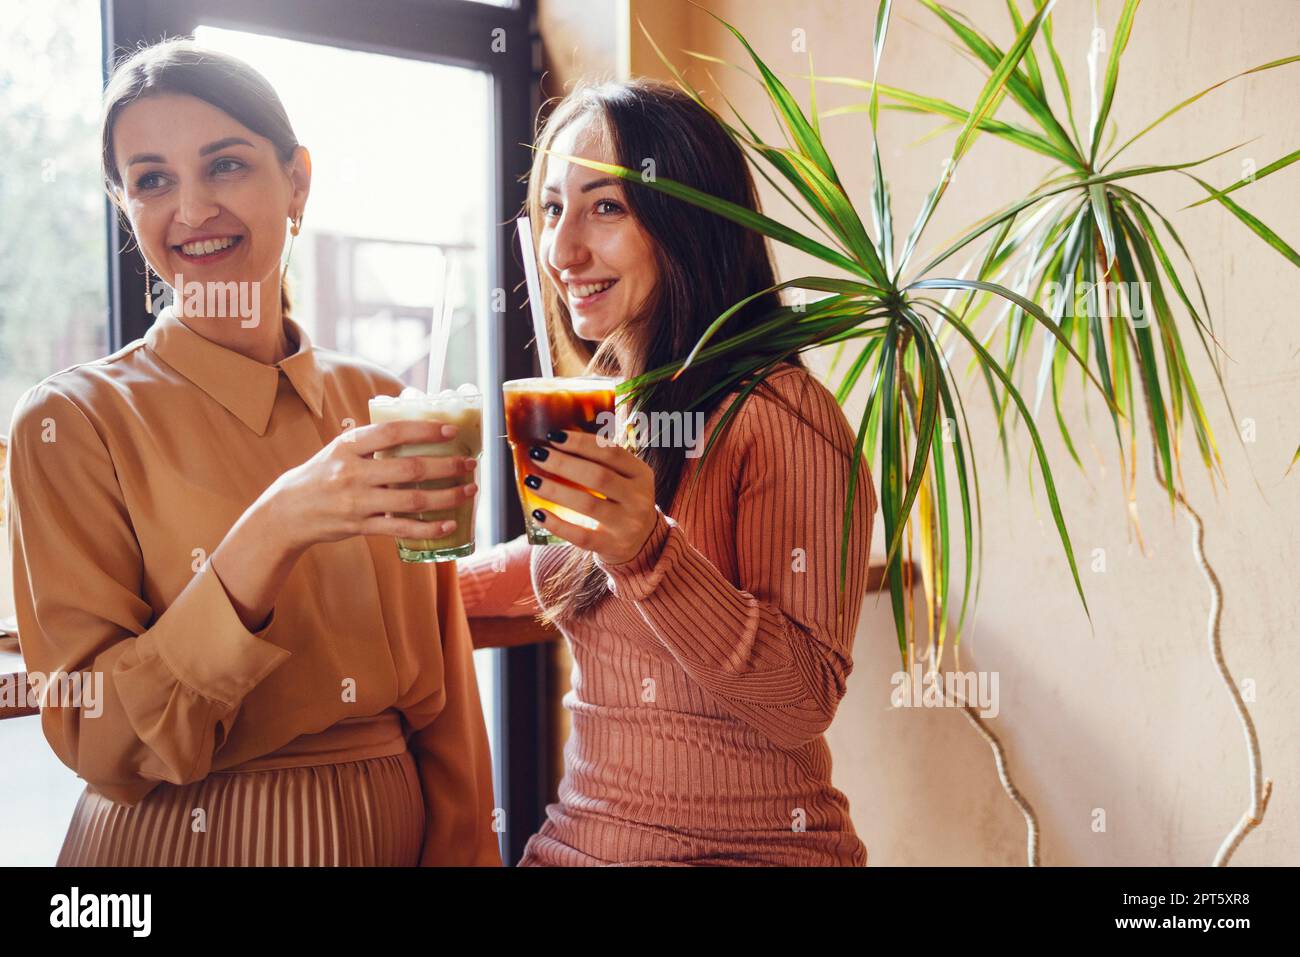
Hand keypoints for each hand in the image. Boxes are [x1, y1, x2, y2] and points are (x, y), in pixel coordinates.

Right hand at [257, 419, 478, 555]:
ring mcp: (357, 501)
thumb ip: (370, 441)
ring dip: (446, 497)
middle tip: (469, 464)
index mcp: (348, 446)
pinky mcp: (360, 526)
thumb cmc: (321, 475)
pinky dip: (428, 529)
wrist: (288, 512)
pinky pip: (401, 529)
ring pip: (411, 500)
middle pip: (409, 468)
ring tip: (469, 491)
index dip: (424, 430)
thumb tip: (410, 424)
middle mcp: (353, 472)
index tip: (451, 432)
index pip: (392, 433)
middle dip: (446, 466)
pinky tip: (449, 525)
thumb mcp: (338, 449)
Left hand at [524, 428, 657, 564]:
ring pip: (588, 504)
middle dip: (563, 463)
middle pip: (598, 476)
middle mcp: (639, 498)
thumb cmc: (623, 501)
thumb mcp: (625, 478)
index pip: (611, 453)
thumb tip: (557, 442)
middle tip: (537, 455)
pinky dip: (557, 524)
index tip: (553, 436)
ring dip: (555, 491)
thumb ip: (602, 462)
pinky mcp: (612, 546)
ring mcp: (627, 525)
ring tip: (532, 481)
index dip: (581, 443)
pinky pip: (580, 535)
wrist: (642, 542)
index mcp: (641, 474)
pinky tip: (538, 513)